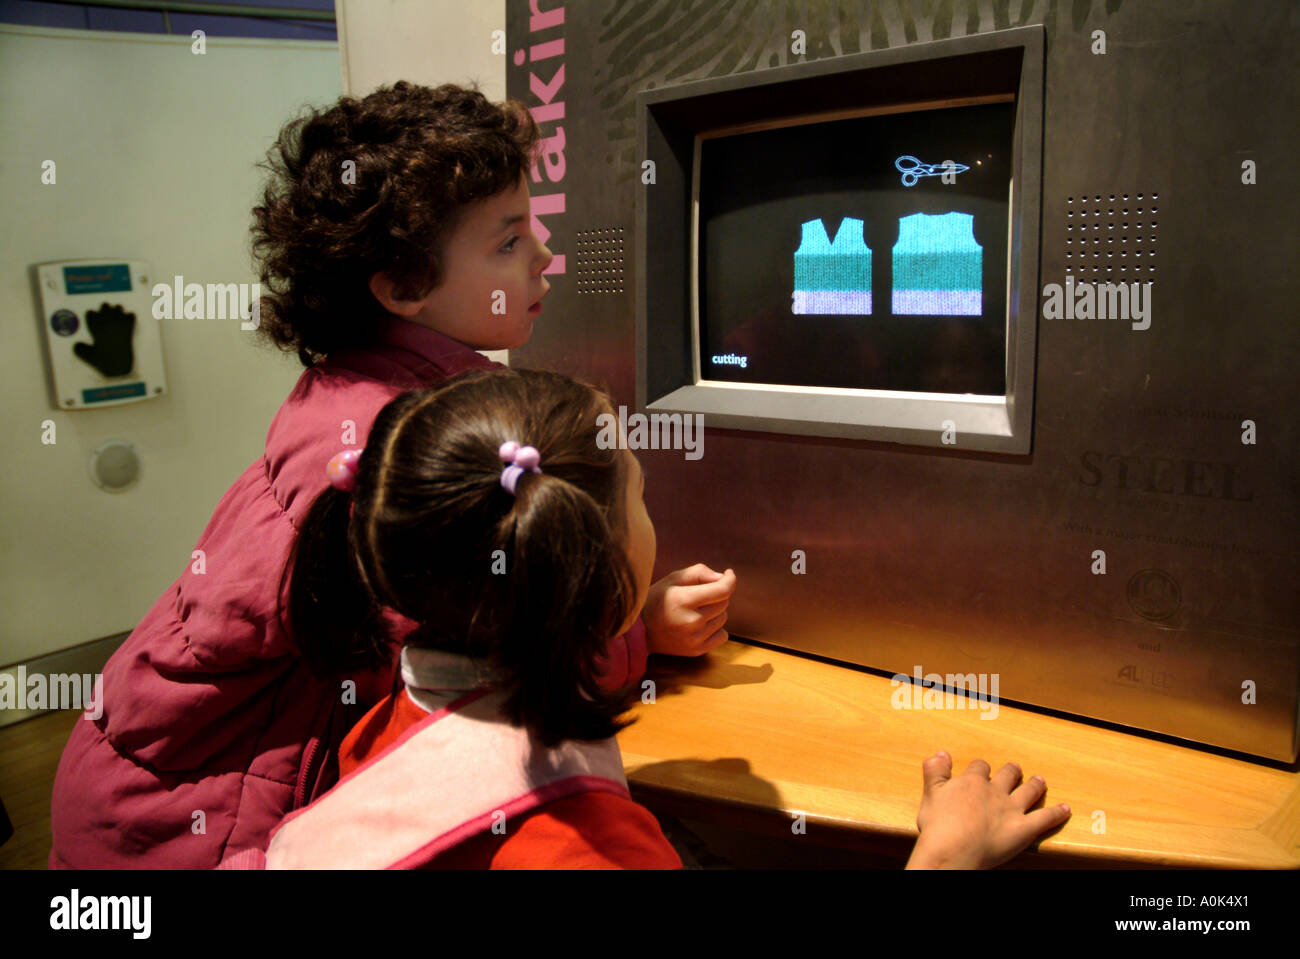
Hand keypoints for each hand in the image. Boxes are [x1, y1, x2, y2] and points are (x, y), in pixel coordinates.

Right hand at [73, 302, 135, 377]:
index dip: (92, 318)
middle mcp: (106, 322)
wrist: (119, 366)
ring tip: (118, 322)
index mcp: (94, 327)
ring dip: (118, 313)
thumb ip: (79, 348)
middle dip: (105, 311)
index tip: (95, 326)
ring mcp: (119, 323)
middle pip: (105, 305)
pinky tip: (128, 325)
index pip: (90, 313)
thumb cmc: (102, 362)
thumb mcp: (86, 356)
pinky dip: (130, 319)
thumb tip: (77, 344)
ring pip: (119, 307)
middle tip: (108, 321)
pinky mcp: (130, 328)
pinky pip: (131, 315)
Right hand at [641, 564, 735, 656]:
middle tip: (701, 594)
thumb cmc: (656, 600)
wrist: (639, 631)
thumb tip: (722, 577)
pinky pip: (722, 635)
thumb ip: (698, 572)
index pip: (722, 590)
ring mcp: (694, 638)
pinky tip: (700, 625)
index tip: (728, 574)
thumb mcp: (672, 579)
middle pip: (724, 602)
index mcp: (683, 600)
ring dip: (715, 611)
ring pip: (723, 618)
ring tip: (696, 611)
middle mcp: (690, 621)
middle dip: (717, 594)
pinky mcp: (696, 651)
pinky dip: (716, 628)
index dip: (730, 579)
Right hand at [905, 751, 1069, 868]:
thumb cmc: (938, 826)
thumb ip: (935, 771)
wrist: (953, 850)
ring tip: (1040, 781)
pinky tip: (1066, 810)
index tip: (982, 769)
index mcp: (972, 782)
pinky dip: (1057, 814)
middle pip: (1007, 776)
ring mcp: (1011, 810)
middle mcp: (994, 792)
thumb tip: (941, 753)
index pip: (980, 768)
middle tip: (1016, 769)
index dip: (982, 768)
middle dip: (1012, 772)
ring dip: (1035, 785)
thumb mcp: (930, 794)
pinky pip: (1045, 818)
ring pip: (1028, 792)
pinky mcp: (1024, 829)